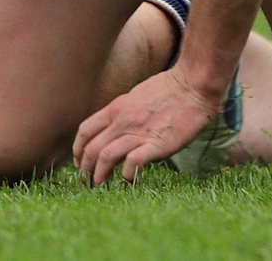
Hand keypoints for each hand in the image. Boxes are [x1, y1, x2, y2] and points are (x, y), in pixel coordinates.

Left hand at [73, 68, 218, 185]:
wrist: (193, 86)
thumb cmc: (169, 90)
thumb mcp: (136, 96)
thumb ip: (123, 114)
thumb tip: (116, 133)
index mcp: (116, 108)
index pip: (85, 131)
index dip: (78, 150)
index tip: (80, 162)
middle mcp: (122, 121)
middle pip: (91, 148)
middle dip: (85, 169)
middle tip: (87, 181)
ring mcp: (138, 132)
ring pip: (106, 156)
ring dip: (100, 175)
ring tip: (101, 185)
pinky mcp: (156, 144)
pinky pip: (132, 163)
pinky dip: (127, 175)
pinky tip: (129, 180)